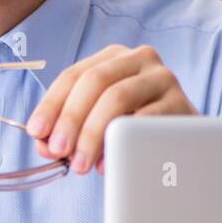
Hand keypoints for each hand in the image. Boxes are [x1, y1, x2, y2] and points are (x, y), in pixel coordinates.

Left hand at [25, 44, 195, 174]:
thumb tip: (43, 144)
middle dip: (71, 119)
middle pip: (94, 81)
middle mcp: (138, 58)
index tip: (36, 133)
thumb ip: (67, 131)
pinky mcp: (182, 102)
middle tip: (59, 152)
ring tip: (82, 164)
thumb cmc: (132, 131)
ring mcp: (163, 78)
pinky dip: (122, 141)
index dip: (51, 105)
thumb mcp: (97, 123)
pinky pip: (146, 118)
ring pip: (117, 97)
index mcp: (111, 58)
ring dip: (92, 133)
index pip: (72, 75)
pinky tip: (109, 163)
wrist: (184, 143)